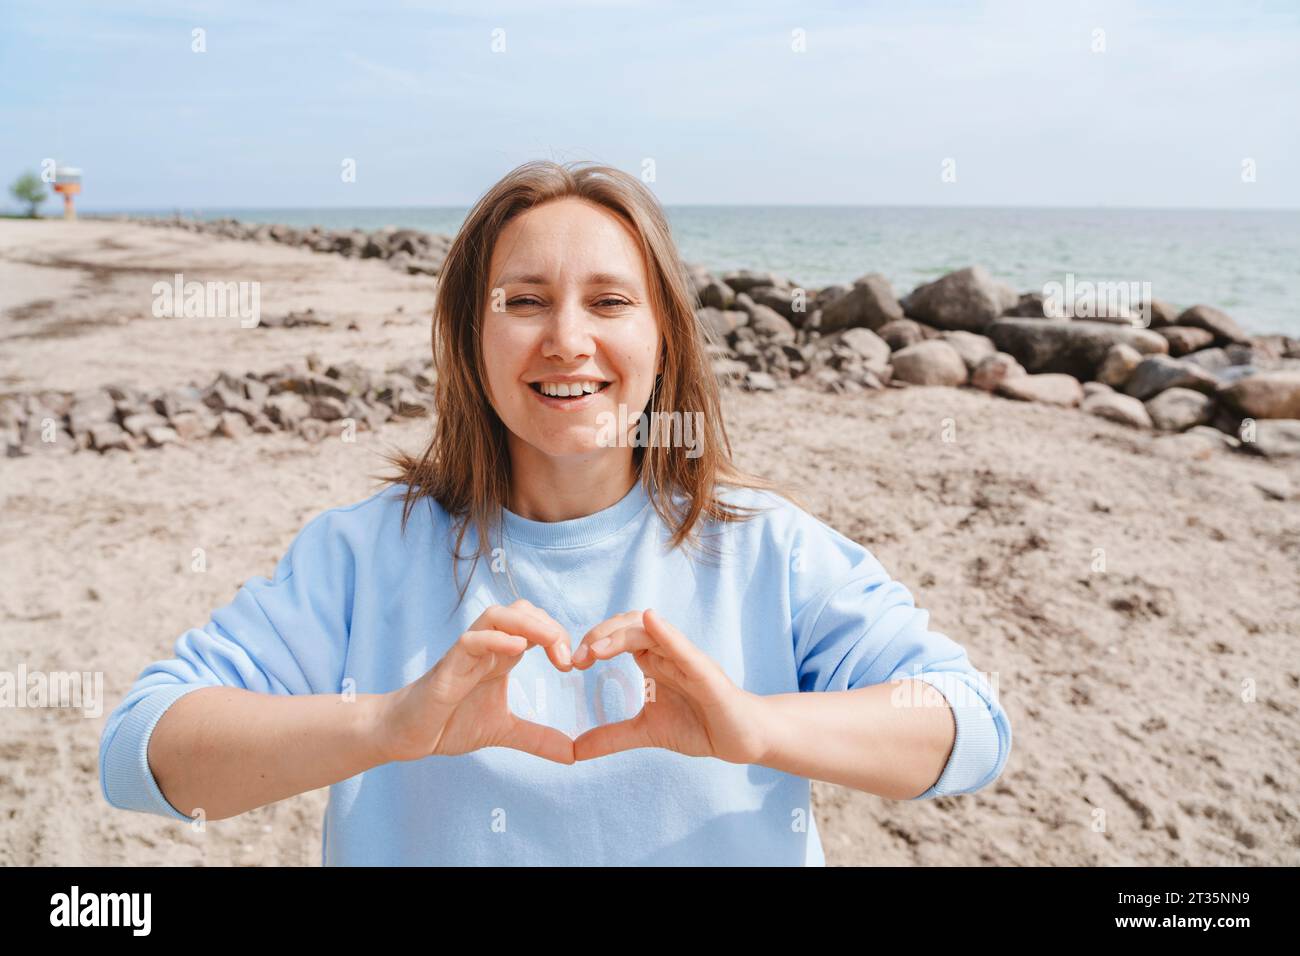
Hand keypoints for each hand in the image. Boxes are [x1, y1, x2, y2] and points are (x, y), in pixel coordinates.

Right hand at [376, 600, 575, 764]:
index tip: (572, 664)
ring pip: (496, 616)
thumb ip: (538, 738)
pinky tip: (516, 649)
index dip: (557, 635)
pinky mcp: (447, 669)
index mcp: (501, 656)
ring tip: (550, 644)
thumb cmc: (450, 723)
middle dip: (549, 625)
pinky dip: (494, 640)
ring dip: (528, 623)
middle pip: (520, 610)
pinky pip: (470, 641)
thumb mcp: (505, 731)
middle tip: (566, 658)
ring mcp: (466, 654)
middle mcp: (486, 648)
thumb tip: (574, 755)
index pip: (535, 623)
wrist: (407, 735)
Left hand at [569, 608, 767, 763]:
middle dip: (600, 634)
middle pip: (629, 625)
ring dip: (620, 636)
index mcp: (652, 660)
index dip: (593, 642)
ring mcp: (686, 659)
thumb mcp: (646, 732)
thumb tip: (573, 751)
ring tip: (596, 648)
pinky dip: (667, 633)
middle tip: (577, 657)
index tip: (572, 663)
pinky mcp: (705, 672)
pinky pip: (684, 648)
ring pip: (651, 632)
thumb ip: (611, 737)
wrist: (740, 739)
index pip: (617, 636)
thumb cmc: (698, 726)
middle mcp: (667, 652)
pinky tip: (650, 621)